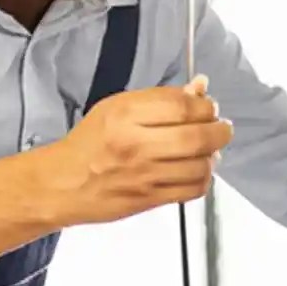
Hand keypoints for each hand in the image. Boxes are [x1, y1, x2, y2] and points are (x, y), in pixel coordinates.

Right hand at [47, 75, 232, 224]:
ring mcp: (143, 174)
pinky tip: (199, 169)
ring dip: (214, 155)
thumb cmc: (89, 144)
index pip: (181, 105)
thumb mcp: (117, 107)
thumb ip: (160, 99)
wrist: (64, 183)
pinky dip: (205, 178)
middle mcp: (135, 144)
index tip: (209, 105)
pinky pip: (192, 189)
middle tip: (222, 127)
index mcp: (125, 114)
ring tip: (210, 149)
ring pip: (199, 165)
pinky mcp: (149, 198)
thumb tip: (200, 87)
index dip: (205, 104)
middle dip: (220, 130)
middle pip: (197, 136)